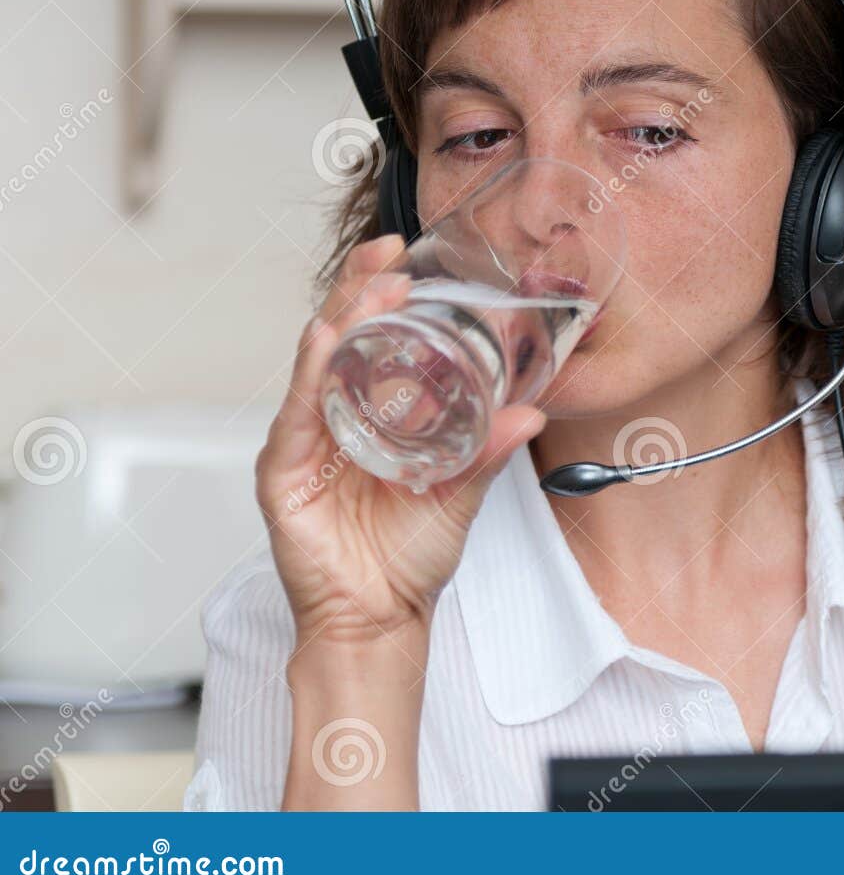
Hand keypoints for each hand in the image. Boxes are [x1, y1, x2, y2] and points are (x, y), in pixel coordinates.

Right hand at [255, 234, 547, 646]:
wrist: (382, 620)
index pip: (366, 340)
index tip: (405, 257)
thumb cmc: (409, 557)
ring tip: (370, 286)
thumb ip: (487, 452)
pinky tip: (322, 341)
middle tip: (389, 254)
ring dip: (341, 319)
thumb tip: (530, 412)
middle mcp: (329, 419)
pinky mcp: (282, 475)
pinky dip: (308, 375)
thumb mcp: (460, 493)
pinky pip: (296, 416)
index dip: (379, 295)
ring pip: (316, 366)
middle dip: (359, 289)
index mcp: (366, 415)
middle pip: (336, 338)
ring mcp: (302, 444)